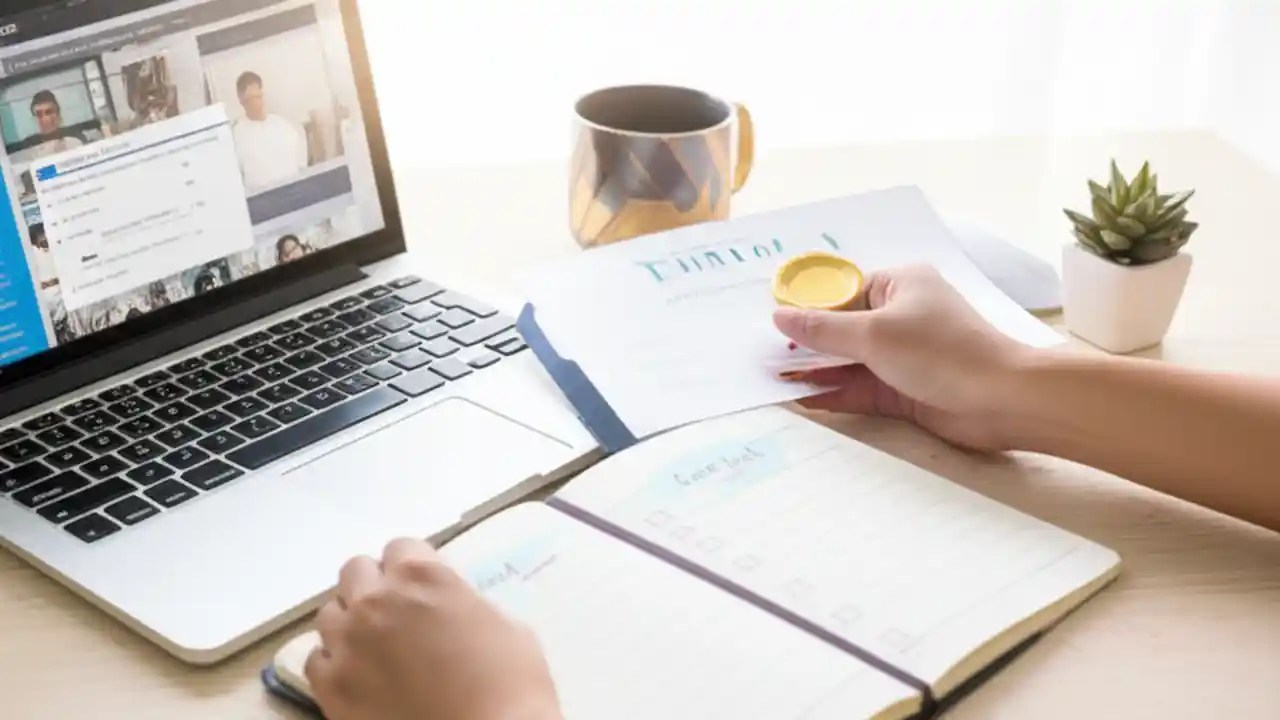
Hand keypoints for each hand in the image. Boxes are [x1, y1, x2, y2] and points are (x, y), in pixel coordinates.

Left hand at [305, 538, 561, 719]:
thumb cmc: (511, 686)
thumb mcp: (505, 626)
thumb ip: (463, 603)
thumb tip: (448, 607)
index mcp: (422, 576)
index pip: (401, 547)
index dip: (415, 567)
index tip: (424, 589)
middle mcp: (376, 601)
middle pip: (356, 571)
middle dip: (375, 586)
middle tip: (397, 613)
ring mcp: (348, 644)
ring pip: (330, 613)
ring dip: (351, 622)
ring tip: (374, 647)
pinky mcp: (331, 688)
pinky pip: (316, 660)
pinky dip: (335, 664)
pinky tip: (360, 678)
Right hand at [773, 264, 1031, 450]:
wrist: (1002, 400)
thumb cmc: (943, 352)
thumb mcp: (874, 334)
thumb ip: (823, 329)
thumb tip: (780, 316)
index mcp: (900, 285)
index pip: (843, 292)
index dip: (809, 309)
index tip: (774, 325)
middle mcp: (901, 316)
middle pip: (842, 328)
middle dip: (807, 343)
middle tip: (764, 355)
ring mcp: (902, 356)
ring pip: (849, 361)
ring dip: (816, 371)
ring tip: (771, 379)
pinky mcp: (904, 390)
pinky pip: (859, 388)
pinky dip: (833, 393)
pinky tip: (800, 399)